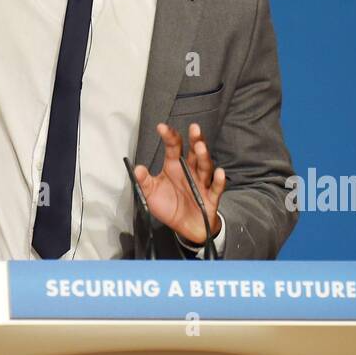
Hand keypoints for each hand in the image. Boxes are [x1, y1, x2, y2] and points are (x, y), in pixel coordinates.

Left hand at [132, 122, 225, 245]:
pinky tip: (219, 172)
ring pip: (205, 166)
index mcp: (175, 166)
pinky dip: (218, 180)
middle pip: (194, 152)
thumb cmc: (169, 206)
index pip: (173, 147)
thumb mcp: (151, 194)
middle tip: (194, 128)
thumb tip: (136, 169)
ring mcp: (202, 182)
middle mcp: (190, 170)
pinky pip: (216, 188)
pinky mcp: (211, 197)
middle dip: (194, 139)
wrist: (185, 227)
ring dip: (203, 156)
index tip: (161, 127)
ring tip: (200, 147)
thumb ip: (144, 181)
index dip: (169, 136)